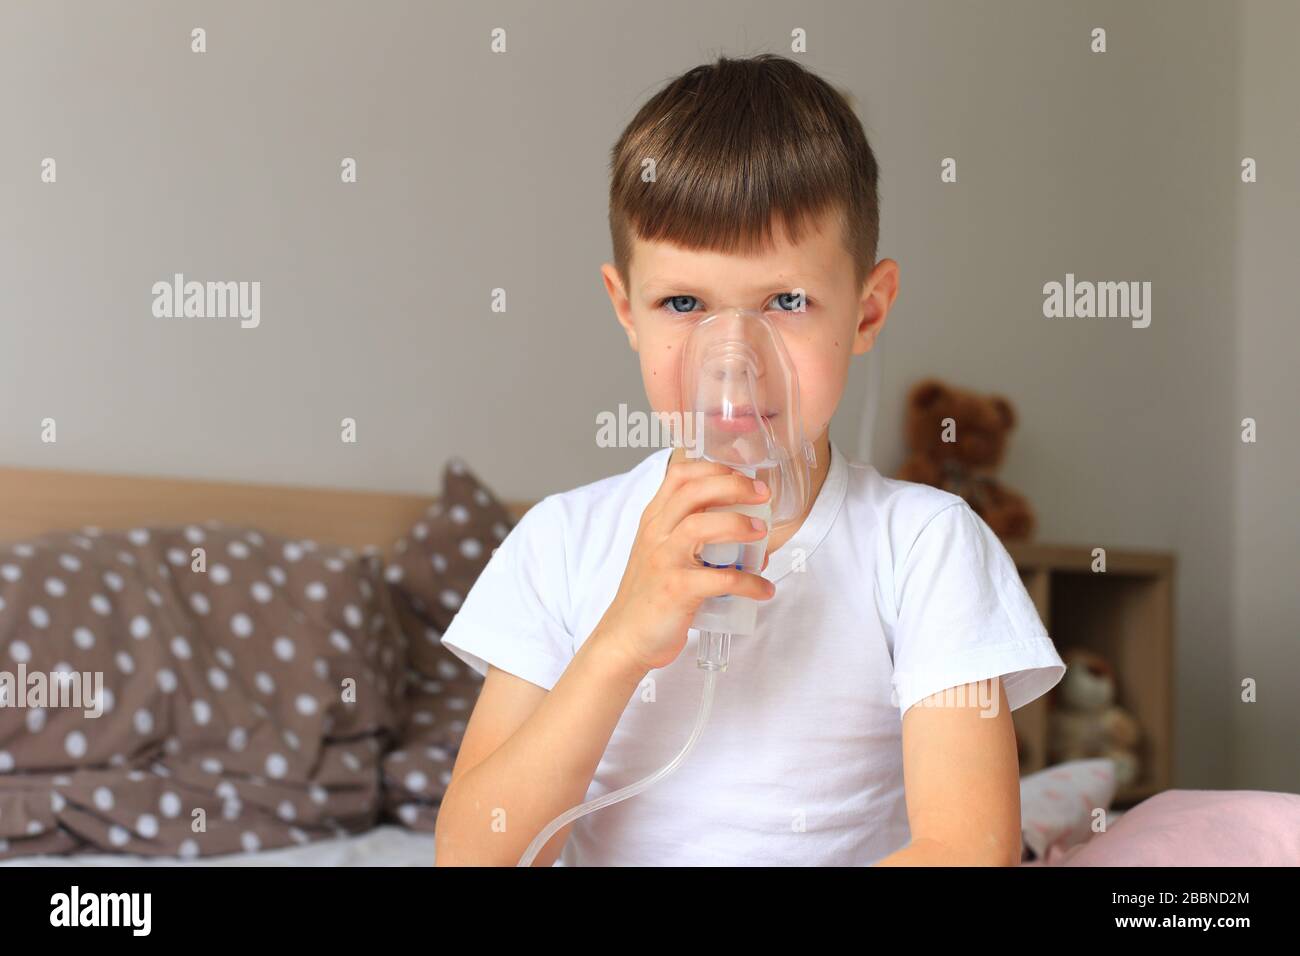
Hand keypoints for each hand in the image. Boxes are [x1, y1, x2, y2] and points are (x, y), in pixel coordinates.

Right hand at [597, 458, 773, 672]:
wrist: (625, 638)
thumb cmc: (649, 597)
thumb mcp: (660, 554)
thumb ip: (694, 540)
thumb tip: (751, 544)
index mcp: (653, 521)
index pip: (679, 475)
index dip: (714, 468)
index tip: (742, 475)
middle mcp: (656, 534)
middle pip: (694, 492)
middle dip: (734, 486)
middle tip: (763, 495)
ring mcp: (664, 561)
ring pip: (702, 526)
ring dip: (739, 525)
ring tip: (763, 534)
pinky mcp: (676, 590)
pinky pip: (720, 578)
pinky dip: (749, 582)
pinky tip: (763, 589)